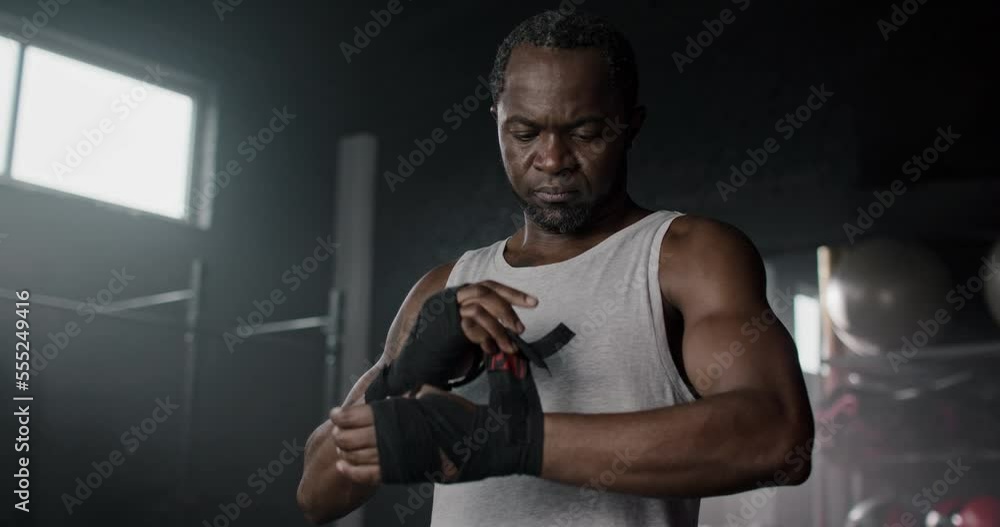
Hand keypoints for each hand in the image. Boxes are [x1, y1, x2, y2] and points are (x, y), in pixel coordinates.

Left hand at [331, 386, 469, 485]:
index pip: (355, 415)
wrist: (474, 443)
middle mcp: (388, 434)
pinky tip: (343, 466)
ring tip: (342, 447)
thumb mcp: (430, 394)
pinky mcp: (398, 472)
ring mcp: (392, 455)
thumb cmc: (454, 416)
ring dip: (345, 451)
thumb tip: (399, 392)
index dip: (341, 416)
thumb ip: (409, 395)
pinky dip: (352, 471)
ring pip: (355, 455)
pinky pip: (367, 474)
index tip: (335, 414)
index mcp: (393, 411)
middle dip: (340, 434)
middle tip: (338, 432)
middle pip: (349, 436)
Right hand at [456, 281, 537, 354]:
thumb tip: (518, 330)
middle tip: (520, 330)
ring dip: (497, 330)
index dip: (514, 293)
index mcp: (474, 290)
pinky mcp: (451, 325)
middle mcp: (464, 295)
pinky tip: (491, 349)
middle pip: (485, 294)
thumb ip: (497, 317)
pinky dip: (484, 339)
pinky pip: (469, 329)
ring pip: (477, 311)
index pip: (494, 286)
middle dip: (505, 311)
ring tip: (510, 347)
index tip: (535, 303)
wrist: (435, 333)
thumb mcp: (483, 316)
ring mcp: (456, 309)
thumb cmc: (466, 325)